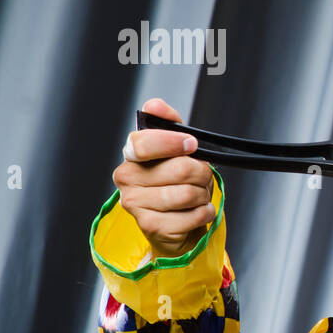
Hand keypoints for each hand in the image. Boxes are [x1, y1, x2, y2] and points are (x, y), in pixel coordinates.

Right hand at [112, 98, 214, 258]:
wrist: (174, 223)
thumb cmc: (175, 183)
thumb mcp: (175, 149)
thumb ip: (168, 124)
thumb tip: (154, 105)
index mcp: (131, 156)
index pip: (144, 143)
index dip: (172, 143)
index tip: (191, 145)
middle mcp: (126, 179)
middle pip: (180, 169)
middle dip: (202, 173)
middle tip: (200, 178)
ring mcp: (135, 205)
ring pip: (188, 194)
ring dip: (204, 194)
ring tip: (197, 195)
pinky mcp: (151, 227)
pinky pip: (194, 216)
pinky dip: (205, 213)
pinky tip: (196, 212)